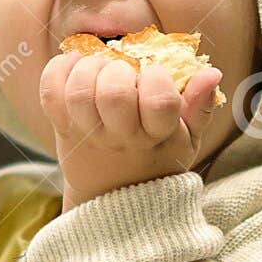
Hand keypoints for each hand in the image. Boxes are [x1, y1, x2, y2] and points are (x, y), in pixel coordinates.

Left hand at [39, 51, 224, 210]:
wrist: (114, 196)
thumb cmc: (157, 158)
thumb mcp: (188, 138)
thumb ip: (199, 106)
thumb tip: (211, 72)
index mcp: (157, 136)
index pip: (159, 101)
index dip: (157, 78)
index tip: (155, 74)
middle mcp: (120, 137)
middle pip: (114, 94)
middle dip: (119, 71)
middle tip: (123, 72)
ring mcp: (87, 134)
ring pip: (79, 92)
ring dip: (88, 68)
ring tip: (99, 67)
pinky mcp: (62, 128)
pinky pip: (50, 93)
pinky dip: (58, 70)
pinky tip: (75, 65)